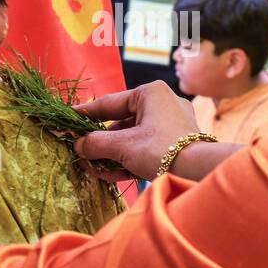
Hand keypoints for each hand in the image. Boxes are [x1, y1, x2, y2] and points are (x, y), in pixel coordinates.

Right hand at [73, 81, 199, 179]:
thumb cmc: (160, 150)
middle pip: (122, 122)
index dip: (85, 113)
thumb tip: (78, 146)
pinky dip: (130, 158)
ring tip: (95, 168)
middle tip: (82, 151)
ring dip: (113, 154)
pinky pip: (146, 147)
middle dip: (101, 142)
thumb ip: (96, 144)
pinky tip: (112, 174)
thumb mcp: (122, 146)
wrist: (198, 172)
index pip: (109, 103)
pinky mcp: (178, 142)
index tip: (68, 118)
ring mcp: (173, 123)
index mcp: (150, 93)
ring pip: (134, 137)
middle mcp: (163, 102)